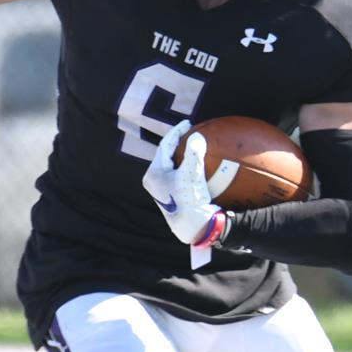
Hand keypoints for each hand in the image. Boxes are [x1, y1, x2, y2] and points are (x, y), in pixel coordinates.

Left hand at [143, 120, 227, 246]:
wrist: (192, 228)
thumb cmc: (190, 200)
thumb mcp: (193, 173)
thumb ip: (193, 152)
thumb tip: (195, 136)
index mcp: (153, 174)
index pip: (164, 146)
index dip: (176, 132)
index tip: (188, 123)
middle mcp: (153, 181)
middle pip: (165, 155)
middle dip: (177, 143)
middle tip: (189, 132)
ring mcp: (160, 190)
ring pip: (170, 165)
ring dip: (181, 155)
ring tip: (192, 146)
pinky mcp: (169, 196)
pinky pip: (177, 175)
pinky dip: (186, 167)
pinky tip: (198, 166)